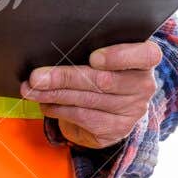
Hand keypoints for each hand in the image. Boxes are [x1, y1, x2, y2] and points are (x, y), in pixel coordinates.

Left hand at [21, 40, 161, 148]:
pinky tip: (45, 103)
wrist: (112, 107)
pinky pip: (82, 117)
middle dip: (65, 78)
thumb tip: (51, 50)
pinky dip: (58, 109)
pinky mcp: (116, 129)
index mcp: (145, 59)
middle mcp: (144, 85)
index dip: (120, 56)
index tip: (94, 58)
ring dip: (54, 95)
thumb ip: (89, 47)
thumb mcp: (104, 54)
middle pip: (103, 80)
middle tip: (37, 77)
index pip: (146, 55)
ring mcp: (132, 110)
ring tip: (31, 89)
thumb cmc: (104, 69)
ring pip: (88, 101)